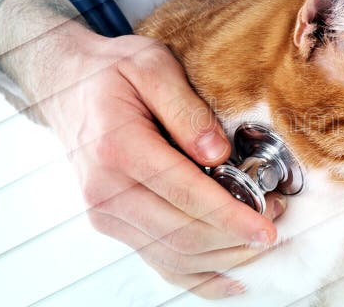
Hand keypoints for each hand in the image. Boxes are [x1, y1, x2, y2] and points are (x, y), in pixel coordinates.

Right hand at [38, 22, 285, 298]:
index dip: (231, 216)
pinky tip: (233, 277)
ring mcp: (105, 213)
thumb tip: (220, 153)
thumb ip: (187, 109)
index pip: (185, 195)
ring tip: (261, 238)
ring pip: (174, 256)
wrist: (66, 86)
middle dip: (236, 237)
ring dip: (224, 256)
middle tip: (276, 222)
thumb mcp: (153, 66)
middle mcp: (105, 191)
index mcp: (118, 148)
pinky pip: (159, 261)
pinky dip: (199, 275)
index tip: (268, 226)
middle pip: (182, 235)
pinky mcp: (112, 224)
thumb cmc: (113, 72)